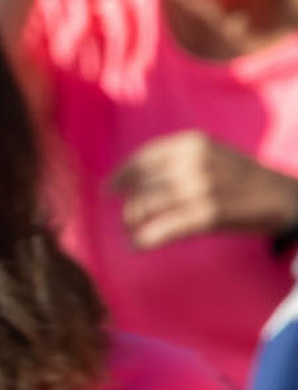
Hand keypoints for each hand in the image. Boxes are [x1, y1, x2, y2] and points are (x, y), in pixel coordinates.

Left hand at [112, 131, 297, 250]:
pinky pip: (163, 228)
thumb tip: (129, 177)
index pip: (142, 158)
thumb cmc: (242, 178)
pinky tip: (136, 246)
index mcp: (191, 143)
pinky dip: (145, 240)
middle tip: (127, 218)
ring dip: (132, 222)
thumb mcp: (211, 154)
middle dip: (129, 204)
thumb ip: (176, 159)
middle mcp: (192, 162)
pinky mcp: (207, 215)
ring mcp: (199, 188)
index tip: (109, 189)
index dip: (122, 176)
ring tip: (132, 231)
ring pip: (146, 206)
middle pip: (141, 184)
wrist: (283, 198)